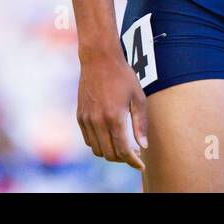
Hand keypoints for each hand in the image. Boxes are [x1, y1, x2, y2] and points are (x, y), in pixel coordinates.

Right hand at [76, 49, 146, 170]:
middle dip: (123, 158)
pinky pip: (88, 140)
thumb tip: (143, 146)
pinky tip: (109, 136)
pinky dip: (99, 144)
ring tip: (122, 144)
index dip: (133, 161)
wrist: (99, 59)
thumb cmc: (122, 76)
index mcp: (114, 117)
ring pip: (97, 150)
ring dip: (110, 152)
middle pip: (109, 154)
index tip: (141, 164)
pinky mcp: (80, 115)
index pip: (123, 150)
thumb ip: (140, 124)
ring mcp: (87, 119)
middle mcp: (98, 120)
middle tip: (134, 152)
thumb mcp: (137, 97)